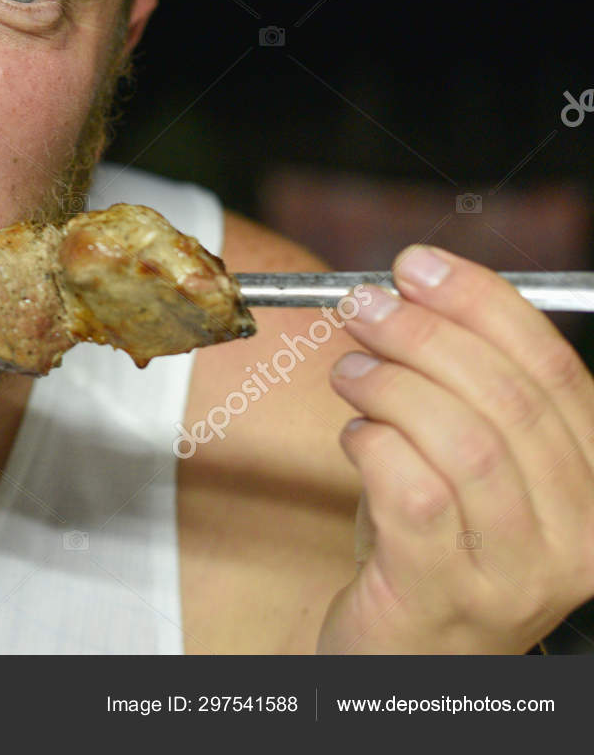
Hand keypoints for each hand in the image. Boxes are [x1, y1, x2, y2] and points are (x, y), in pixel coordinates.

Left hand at [318, 244, 593, 652]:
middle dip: (424, 334)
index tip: (417, 263)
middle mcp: (578, 537)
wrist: (404, 657)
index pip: (558, 371)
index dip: (483, 303)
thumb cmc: (434, 544)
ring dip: (392, 385)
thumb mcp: (471, 462)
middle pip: (508, 401)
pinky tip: (354, 437)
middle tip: (361, 306)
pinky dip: (372, 445)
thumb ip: (466, 385)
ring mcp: (516, 575)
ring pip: (463, 443)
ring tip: (350, 371)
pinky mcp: (445, 597)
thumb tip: (415, 285)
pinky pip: (411, 493)